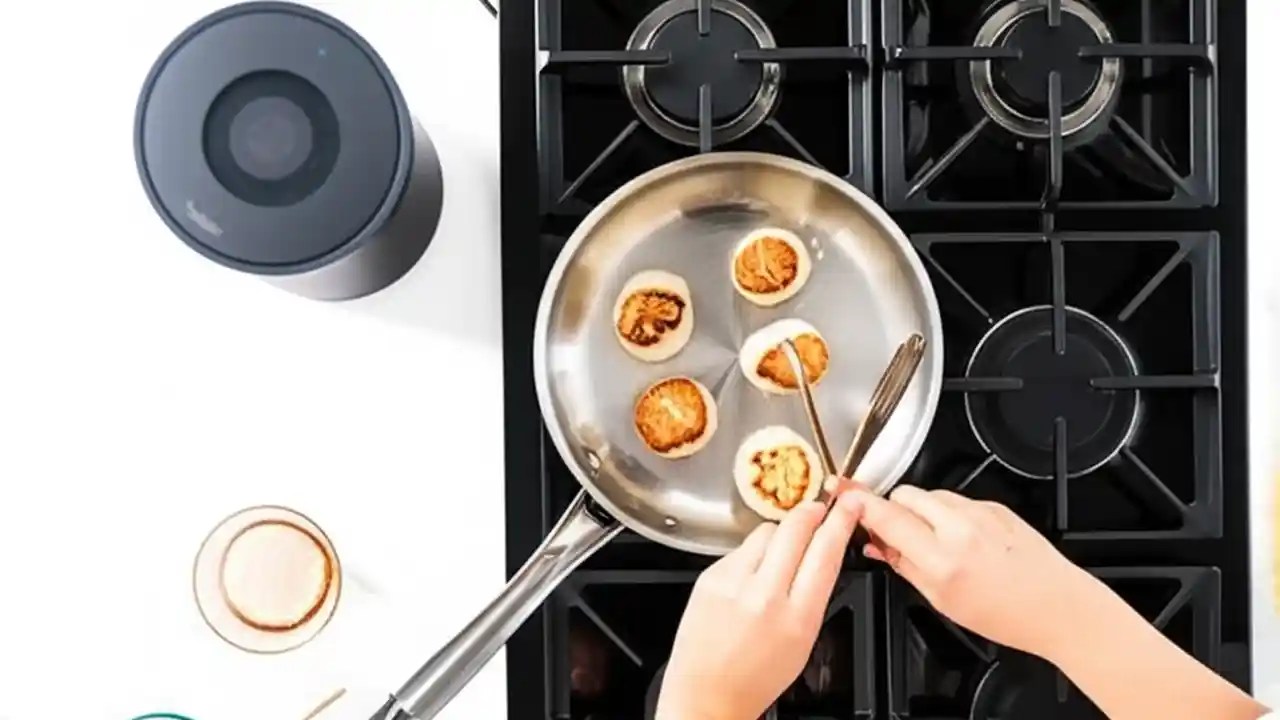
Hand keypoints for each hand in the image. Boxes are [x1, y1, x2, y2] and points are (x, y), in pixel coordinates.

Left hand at [655, 492, 864, 719]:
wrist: (706, 694)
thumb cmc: (756, 677)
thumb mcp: (803, 641)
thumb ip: (813, 593)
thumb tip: (822, 549)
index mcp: (798, 617)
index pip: (826, 552)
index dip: (840, 521)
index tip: (848, 504)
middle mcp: (765, 595)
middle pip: (796, 527)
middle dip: (812, 511)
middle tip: (818, 507)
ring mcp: (733, 582)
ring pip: (766, 532)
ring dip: (780, 533)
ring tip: (780, 551)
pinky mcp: (709, 576)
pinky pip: (740, 549)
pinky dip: (751, 554)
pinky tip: (751, 573)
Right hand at [855, 486, 1097, 658]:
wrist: (1058, 606)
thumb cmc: (1007, 614)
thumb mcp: (942, 601)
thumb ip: (903, 566)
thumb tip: (875, 545)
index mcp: (943, 559)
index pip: (887, 517)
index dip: (859, 502)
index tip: (842, 493)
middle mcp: (961, 528)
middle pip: (904, 494)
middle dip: (893, 509)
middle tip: (895, 533)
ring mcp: (981, 512)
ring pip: (929, 494)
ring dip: (920, 511)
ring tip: (934, 541)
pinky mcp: (996, 505)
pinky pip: (956, 500)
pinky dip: (948, 514)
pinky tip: (962, 540)